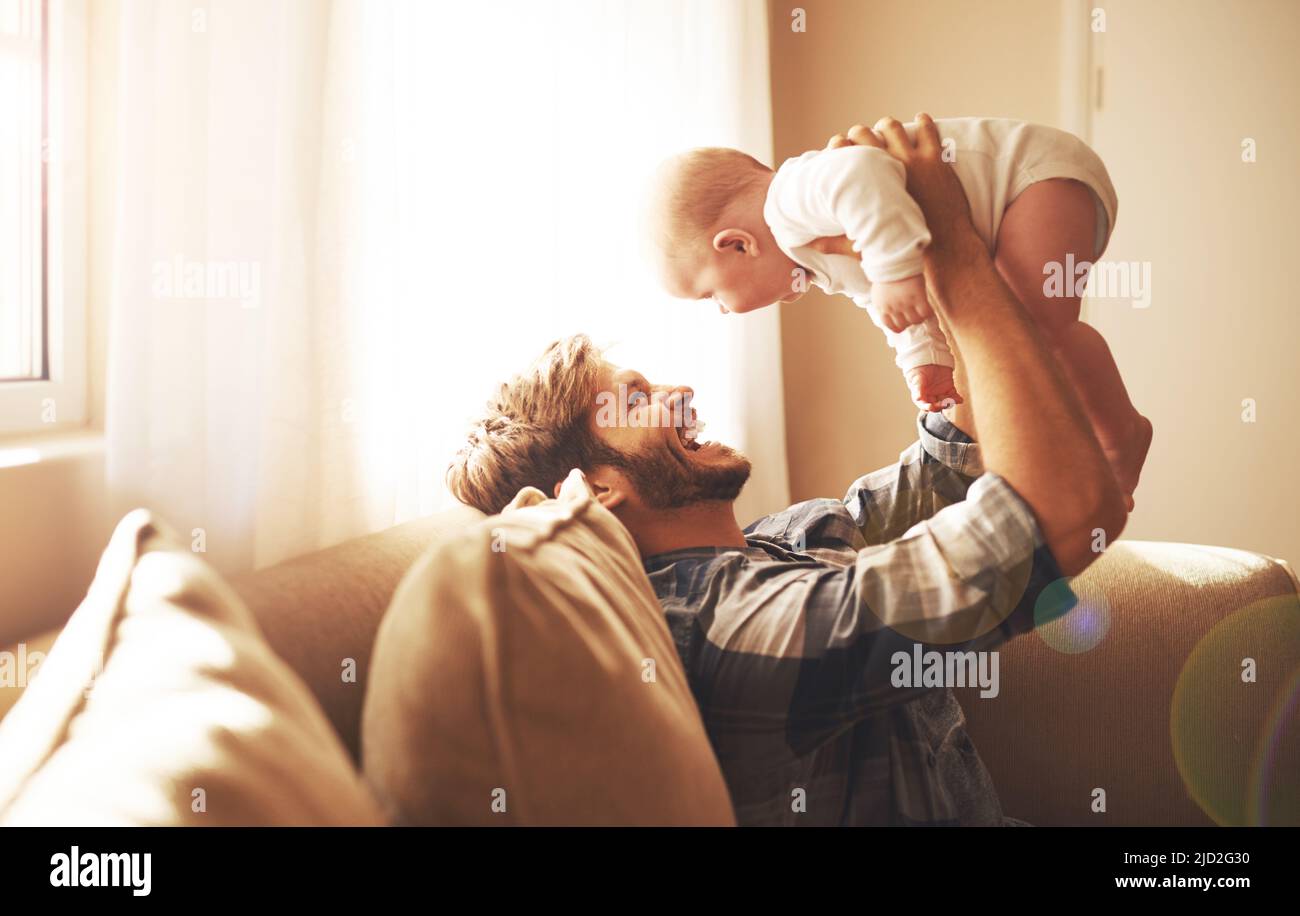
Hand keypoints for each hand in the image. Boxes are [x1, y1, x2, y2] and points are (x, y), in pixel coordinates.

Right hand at [822, 114, 974, 255]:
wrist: (943, 247)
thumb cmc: (901, 249)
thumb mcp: (862, 246)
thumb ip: (833, 242)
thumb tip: (811, 245)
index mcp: (867, 183)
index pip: (841, 152)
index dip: (837, 145)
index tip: (837, 145)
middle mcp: (886, 165)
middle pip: (864, 134)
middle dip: (858, 132)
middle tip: (859, 136)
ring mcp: (912, 160)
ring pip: (892, 127)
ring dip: (886, 126)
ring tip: (885, 129)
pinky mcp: (934, 160)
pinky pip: (927, 130)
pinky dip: (923, 122)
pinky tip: (920, 120)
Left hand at [870, 275, 930, 332]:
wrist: (893, 259)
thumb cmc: (886, 274)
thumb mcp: (879, 293)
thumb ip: (884, 305)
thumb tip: (890, 313)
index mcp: (882, 307)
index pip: (891, 326)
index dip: (899, 325)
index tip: (904, 320)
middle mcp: (893, 308)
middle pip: (904, 325)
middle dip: (909, 320)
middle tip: (913, 312)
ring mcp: (905, 303)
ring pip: (916, 320)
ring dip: (920, 316)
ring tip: (921, 308)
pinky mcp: (917, 297)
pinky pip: (926, 313)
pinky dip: (928, 312)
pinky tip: (927, 306)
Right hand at [905, 364, 963, 412]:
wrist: (930, 358)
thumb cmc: (920, 368)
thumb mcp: (918, 378)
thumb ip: (919, 389)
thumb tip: (918, 398)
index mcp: (922, 396)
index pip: (924, 405)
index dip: (927, 407)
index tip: (931, 406)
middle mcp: (931, 397)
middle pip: (936, 405)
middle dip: (940, 405)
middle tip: (944, 403)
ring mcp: (941, 394)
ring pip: (946, 402)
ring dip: (949, 402)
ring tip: (953, 400)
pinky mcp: (949, 389)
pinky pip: (954, 396)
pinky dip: (957, 399)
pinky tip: (960, 399)